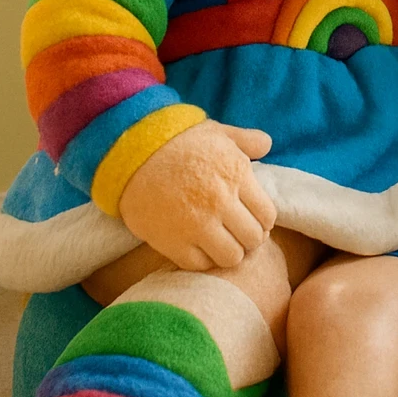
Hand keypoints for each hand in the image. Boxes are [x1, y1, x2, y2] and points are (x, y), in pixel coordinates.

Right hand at [117, 119, 275, 271]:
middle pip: (254, 240)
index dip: (263, 221)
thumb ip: (246, 140)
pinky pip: (200, 264)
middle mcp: (220, 202)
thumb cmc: (177, 140)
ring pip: (231, 258)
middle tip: (236, 232)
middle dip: (249, 238)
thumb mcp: (216, 132)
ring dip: (228, 252)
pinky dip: (202, 259)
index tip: (251, 219)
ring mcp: (197, 225)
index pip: (267, 216)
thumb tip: (267, 144)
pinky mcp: (173, 241)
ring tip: (219, 241)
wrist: (129, 152)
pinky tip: (197, 245)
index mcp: (236, 176)